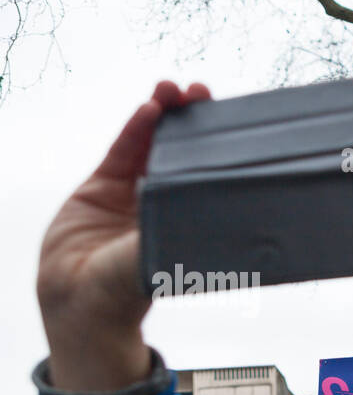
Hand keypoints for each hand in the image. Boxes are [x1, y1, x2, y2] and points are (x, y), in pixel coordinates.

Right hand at [37, 81, 210, 391]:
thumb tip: (200, 207)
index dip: (218, 148)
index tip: (233, 123)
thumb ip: (168, 233)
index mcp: (191, 220)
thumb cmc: (126, 292)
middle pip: (185, 153)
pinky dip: (136, 128)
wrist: (77, 303)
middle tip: (203, 95)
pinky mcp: (103, 188)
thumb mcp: (155, 259)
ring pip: (153, 145)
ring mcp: (134, 194)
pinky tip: (150, 109)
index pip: (209, 175)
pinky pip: (123, 151)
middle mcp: (167, 204)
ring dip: (165, 115)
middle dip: (194, 123)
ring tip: (175, 91)